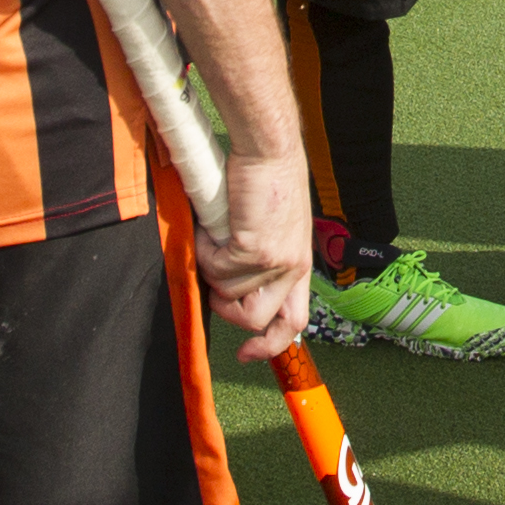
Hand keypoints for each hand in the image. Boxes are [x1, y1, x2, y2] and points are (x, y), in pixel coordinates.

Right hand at [198, 149, 315, 363]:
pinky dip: (204, 250)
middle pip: (254, 319)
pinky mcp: (255, 249)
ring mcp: (276, 261)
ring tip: (216, 235)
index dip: (271, 346)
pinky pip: (215, 268)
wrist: (269, 151)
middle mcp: (293, 268)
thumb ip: (263, 259)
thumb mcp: (275, 229)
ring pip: (226, 292)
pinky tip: (212, 227)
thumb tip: (230, 288)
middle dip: (225, 304)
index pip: (295, 322)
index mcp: (299, 265)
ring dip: (210, 267)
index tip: (246, 354)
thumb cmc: (267, 183)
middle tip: (215, 272)